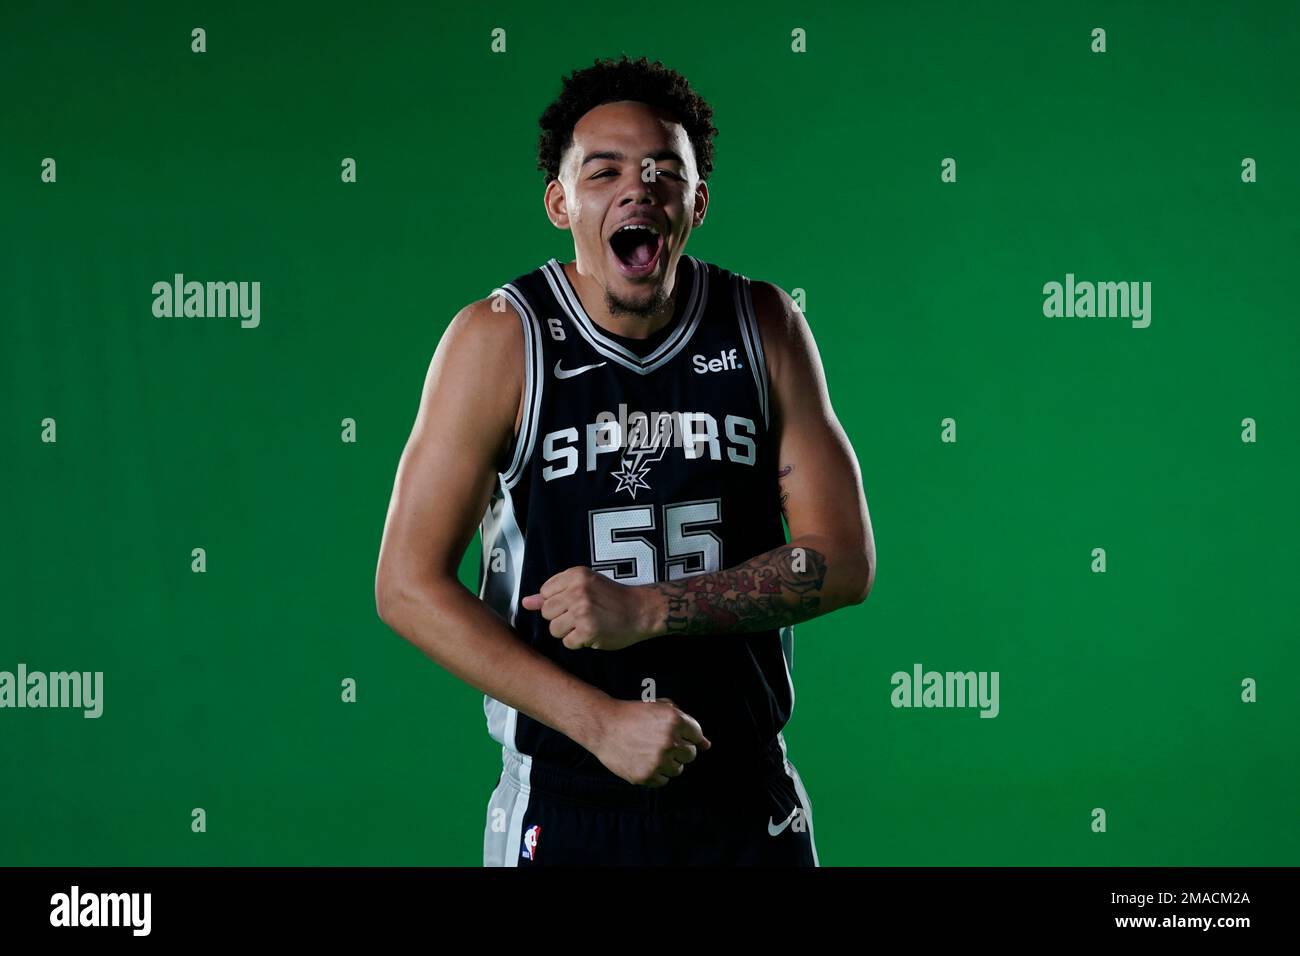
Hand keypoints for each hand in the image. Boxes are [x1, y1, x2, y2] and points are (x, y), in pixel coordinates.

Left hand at [521, 566, 659, 650]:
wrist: (641, 610)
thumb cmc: (612, 598)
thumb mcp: (584, 585)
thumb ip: (554, 593)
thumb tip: (526, 602)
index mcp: (575, 575)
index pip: (545, 593)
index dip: (557, 602)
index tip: (574, 602)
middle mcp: (577, 591)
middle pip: (546, 612)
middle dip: (560, 618)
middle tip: (580, 616)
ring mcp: (582, 611)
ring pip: (554, 629)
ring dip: (567, 632)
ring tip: (585, 625)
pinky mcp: (588, 631)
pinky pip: (567, 643)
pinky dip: (578, 642)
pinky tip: (591, 634)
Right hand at [592, 698, 711, 786]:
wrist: (604, 726)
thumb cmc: (634, 714)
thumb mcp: (661, 707)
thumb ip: (687, 723)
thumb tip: (707, 745)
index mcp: (674, 720)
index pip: (697, 735)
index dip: (685, 735)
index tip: (672, 734)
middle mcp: (669, 741)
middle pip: (690, 754)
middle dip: (679, 749)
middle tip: (660, 743)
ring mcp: (658, 760)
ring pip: (678, 769)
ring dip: (668, 762)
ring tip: (650, 751)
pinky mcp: (646, 776)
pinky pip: (663, 781)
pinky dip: (655, 773)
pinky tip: (643, 761)